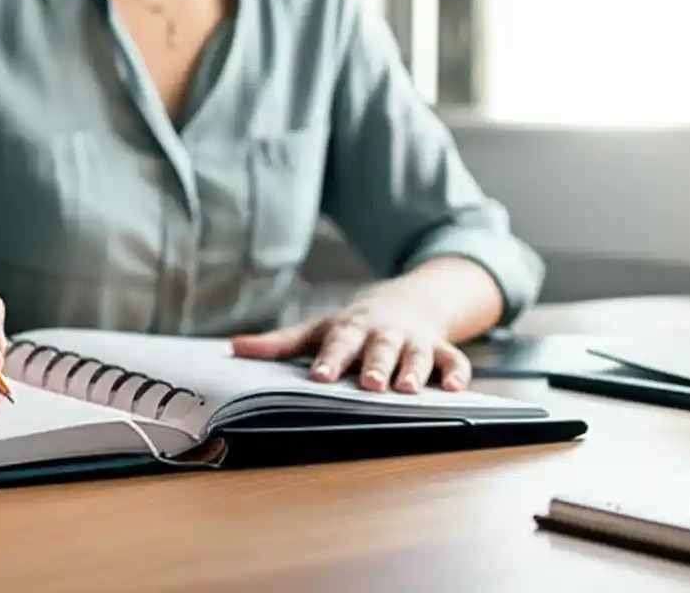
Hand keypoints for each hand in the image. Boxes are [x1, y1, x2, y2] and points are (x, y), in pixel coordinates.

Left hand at [230, 278, 472, 392]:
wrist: (408, 300)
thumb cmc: (354, 325)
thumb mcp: (318, 329)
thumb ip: (279, 343)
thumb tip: (233, 348)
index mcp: (351, 329)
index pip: (338, 343)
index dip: (329, 359)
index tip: (320, 377)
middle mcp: (384, 334)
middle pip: (380, 348)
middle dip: (375, 364)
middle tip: (369, 383)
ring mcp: (415, 341)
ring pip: (417, 354)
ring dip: (414, 370)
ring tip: (408, 389)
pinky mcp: (441, 349)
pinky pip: (454, 360)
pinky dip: (456, 373)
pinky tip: (455, 388)